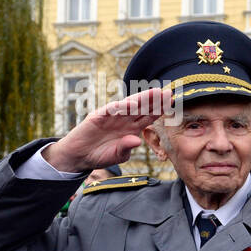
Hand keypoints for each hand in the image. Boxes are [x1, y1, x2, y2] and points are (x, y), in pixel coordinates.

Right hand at [42, 87, 172, 172]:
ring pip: (129, 105)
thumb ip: (126, 148)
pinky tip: (132, 103)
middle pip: (142, 108)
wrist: (79, 157)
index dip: (159, 110)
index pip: (148, 117)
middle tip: (168, 93)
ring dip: (141, 99)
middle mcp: (123, 120)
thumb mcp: (118, 156)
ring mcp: (111, 117)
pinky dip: (121, 106)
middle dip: (154, 101)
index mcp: (131, 129)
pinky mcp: (98, 116)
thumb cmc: (100, 155)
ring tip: (155, 93)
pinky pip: (111, 109)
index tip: (172, 104)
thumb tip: (137, 140)